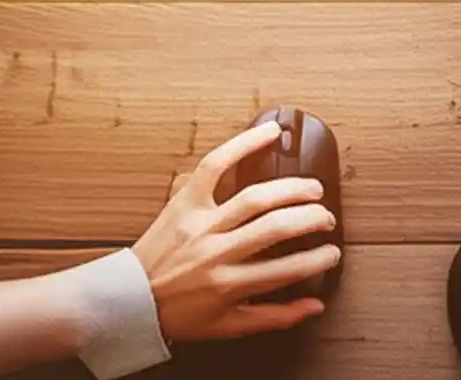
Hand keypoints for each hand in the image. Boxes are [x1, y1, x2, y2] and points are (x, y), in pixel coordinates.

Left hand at [131, 122, 340, 341]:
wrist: (128, 300)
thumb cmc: (179, 313)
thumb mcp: (228, 325)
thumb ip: (275, 316)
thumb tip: (315, 305)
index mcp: (229, 283)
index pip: (286, 270)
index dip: (317, 260)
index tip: (331, 253)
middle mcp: (216, 251)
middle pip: (276, 227)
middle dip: (311, 219)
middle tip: (327, 218)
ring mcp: (200, 223)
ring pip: (254, 197)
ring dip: (291, 189)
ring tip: (313, 188)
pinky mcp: (185, 201)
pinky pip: (215, 166)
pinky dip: (242, 145)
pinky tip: (269, 134)